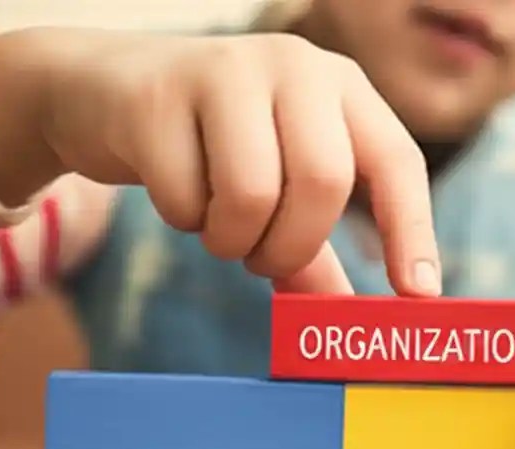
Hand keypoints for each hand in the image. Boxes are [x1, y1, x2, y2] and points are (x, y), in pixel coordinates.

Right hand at [0, 28, 441, 294]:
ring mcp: (223, 73)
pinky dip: (180, 217)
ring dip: (230, 240)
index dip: (409, 230)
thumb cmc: (201, 144)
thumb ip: (306, 247)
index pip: (395, 159)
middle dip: (290, 246)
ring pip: (251, 194)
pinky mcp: (159, 99)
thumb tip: (339, 317)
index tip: (415, 294)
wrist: (99, 91)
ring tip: (216, 228)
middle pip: (322, 181)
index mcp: (335, 85)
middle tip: (263, 263)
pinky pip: (183, 196)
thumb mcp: (267, 180)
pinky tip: (173, 193)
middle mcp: (290, 66)